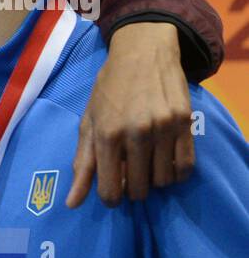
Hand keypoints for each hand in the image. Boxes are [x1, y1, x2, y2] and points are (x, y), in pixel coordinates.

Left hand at [68, 22, 193, 207]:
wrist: (142, 53)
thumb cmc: (109, 90)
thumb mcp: (88, 123)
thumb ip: (82, 165)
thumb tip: (72, 204)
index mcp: (106, 134)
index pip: (110, 190)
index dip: (110, 198)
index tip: (111, 192)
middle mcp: (136, 133)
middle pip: (138, 189)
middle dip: (131, 188)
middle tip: (128, 172)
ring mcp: (164, 127)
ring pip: (163, 181)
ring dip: (154, 179)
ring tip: (145, 163)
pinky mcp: (186, 122)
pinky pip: (186, 167)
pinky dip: (176, 172)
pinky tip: (165, 161)